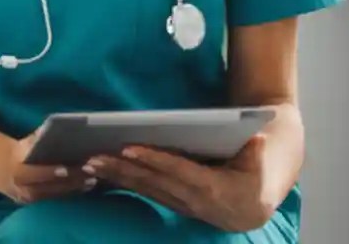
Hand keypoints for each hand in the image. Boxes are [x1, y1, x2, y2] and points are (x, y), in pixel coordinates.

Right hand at [0, 129, 97, 204]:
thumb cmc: (19, 152)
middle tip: (89, 173)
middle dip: (70, 181)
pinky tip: (85, 185)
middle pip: (50, 187)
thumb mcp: (24, 143)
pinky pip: (56, 198)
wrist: (3, 170)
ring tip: (92, 180)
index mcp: (18, 172)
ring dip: (74, 188)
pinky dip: (71, 192)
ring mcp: (30, 199)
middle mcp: (23, 189)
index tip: (66, 169)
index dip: (51, 172)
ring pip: (55, 195)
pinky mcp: (37, 204)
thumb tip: (47, 130)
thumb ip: (35, 139)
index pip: (36, 174)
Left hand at [86, 136, 277, 232]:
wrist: (252, 210)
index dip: (153, 160)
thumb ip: (255, 151)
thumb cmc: (255, 178)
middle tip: (94, 157)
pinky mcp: (171, 204)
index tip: (130, 149)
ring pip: (143, 188)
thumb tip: (258, 137)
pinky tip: (102, 174)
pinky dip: (122, 182)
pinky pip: (144, 192)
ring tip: (89, 164)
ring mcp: (179, 204)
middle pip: (152, 181)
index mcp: (212, 188)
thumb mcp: (258, 163)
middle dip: (121, 169)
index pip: (177, 171)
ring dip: (115, 177)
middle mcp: (191, 199)